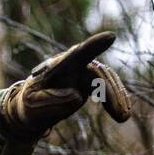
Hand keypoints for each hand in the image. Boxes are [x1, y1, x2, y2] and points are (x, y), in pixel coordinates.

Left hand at [0, 31, 130, 139]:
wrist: (31, 110)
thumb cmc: (30, 106)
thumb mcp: (33, 106)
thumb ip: (51, 100)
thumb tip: (77, 96)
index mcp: (58, 67)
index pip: (77, 53)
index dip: (94, 45)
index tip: (111, 37)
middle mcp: (73, 64)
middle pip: (97, 72)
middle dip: (110, 91)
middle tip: (120, 115)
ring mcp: (82, 72)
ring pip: (106, 79)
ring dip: (117, 96)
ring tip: (123, 117)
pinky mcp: (88, 82)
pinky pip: (107, 87)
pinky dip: (116, 99)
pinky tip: (123, 114)